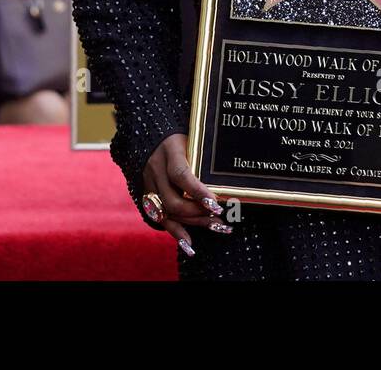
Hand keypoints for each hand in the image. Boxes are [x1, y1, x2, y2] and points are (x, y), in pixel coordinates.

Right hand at [141, 133, 230, 252]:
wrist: (150, 135)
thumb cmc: (182, 136)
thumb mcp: (193, 140)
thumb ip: (205, 156)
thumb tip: (233, 171)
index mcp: (170, 152)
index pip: (181, 175)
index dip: (198, 192)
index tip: (216, 204)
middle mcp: (156, 170)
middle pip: (173, 200)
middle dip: (197, 212)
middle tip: (219, 216)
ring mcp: (150, 184)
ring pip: (168, 213)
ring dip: (193, 224)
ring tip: (217, 227)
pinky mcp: (147, 195)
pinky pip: (160, 218)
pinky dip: (176, 233)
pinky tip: (190, 246)